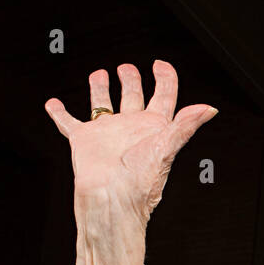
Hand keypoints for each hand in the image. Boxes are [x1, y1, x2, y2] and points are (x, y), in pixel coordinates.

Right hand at [46, 60, 216, 224]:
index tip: (160, 65)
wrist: (112, 199)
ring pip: (102, 105)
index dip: (165, 78)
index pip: (164, 96)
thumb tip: (209, 109)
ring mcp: (107, 133)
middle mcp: (131, 128)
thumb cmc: (141, 180)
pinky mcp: (84, 141)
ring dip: (100, 89)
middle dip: (131, 80)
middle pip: (133, 97)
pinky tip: (53, 103)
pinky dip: (59, 113)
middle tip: (127, 68)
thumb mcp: (168, 147)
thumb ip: (186, 125)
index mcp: (154, 128)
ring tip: (99, 74)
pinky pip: (68, 123)